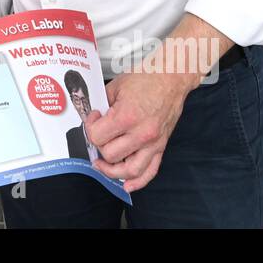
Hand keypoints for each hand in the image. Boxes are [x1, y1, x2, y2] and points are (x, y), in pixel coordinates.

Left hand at [85, 71, 191, 191]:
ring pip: (129, 170)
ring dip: (112, 171)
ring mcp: (153, 142)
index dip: (90, 128)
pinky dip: (138, 182)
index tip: (94, 119)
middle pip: (110, 155)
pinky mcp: (161, 146)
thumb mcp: (116, 87)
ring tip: (103, 164)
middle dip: (99, 146)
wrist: (172, 78)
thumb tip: (91, 118)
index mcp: (127, 116)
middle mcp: (141, 133)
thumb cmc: (146, 79)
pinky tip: (127, 184)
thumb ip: (102, 105)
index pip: (98, 136)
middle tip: (99, 135)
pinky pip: (150, 171)